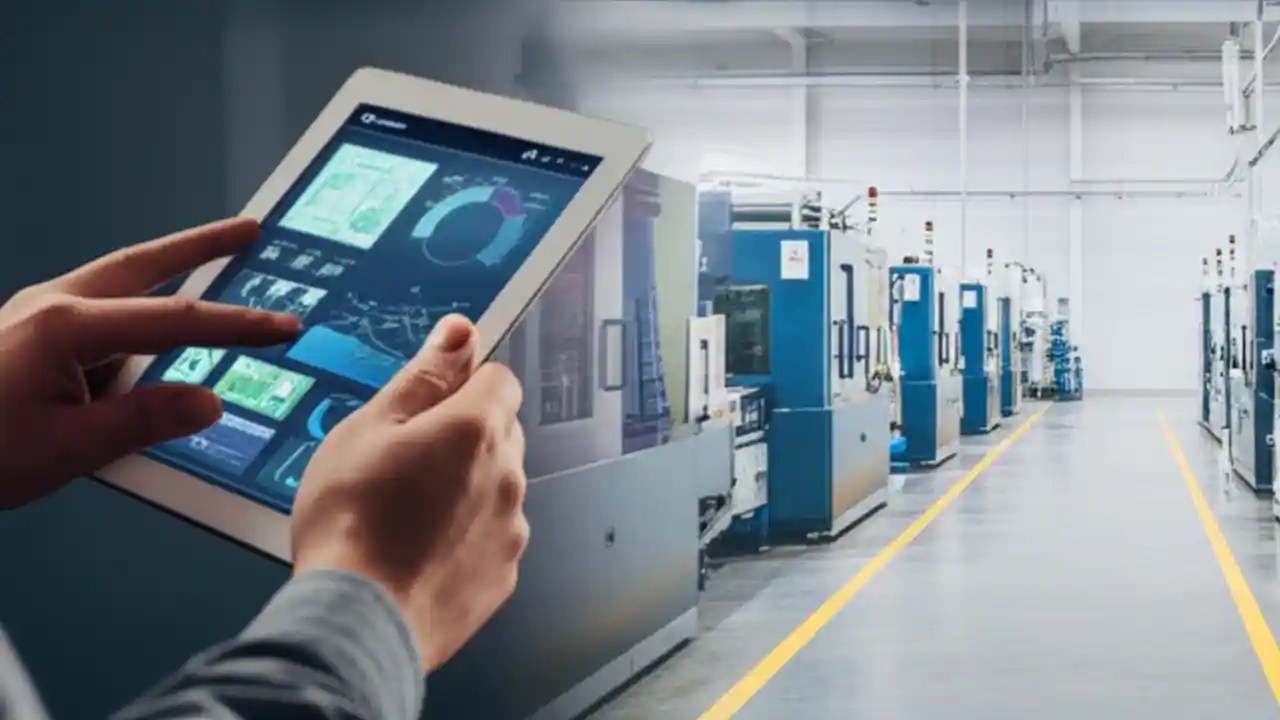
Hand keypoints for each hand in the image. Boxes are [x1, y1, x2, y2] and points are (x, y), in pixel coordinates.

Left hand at [0, 218, 300, 509]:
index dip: (238, 325)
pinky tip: (144, 360)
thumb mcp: (65, 448)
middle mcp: (49, 306)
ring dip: (166, 279)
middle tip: (248, 228)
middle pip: (142, 264)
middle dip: (200, 245)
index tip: (284, 326)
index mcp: (64, 326)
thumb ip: (143, 421)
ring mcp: (33, 317)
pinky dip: (133, 325)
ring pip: (117, 288)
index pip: (174, 320)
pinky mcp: (26, 338)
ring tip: (211, 281)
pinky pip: (96, 321)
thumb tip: (208, 402)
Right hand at [291, 315, 528, 671]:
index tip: (427, 405)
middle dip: (462, 437)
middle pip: (500, 432)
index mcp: (477, 428)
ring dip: (464, 489)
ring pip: (496, 487)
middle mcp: (507, 475)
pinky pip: (491, 538)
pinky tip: (420, 551)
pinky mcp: (503, 575)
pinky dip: (465, 538)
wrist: (356, 618)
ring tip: (404, 514)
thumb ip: (425, 376)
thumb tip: (461, 332)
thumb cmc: (352, 521)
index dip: (461, 385)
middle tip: (402, 461)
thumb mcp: (370, 427)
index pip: (498, 378)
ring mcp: (511, 528)